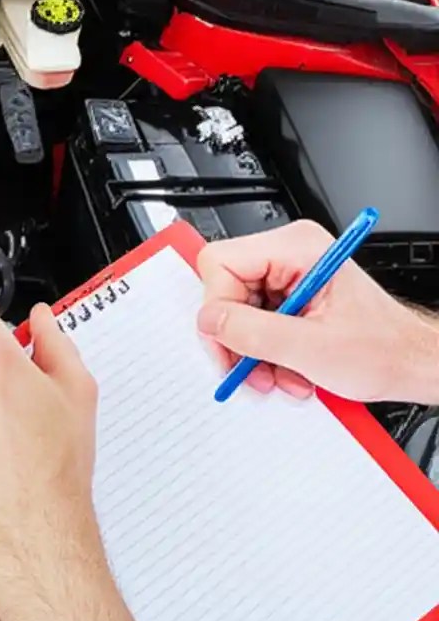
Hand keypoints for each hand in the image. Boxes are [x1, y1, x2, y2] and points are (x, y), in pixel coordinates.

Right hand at [197, 220, 438, 403]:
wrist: (411, 363)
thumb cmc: (385, 350)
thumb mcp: (312, 348)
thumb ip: (253, 332)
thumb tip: (208, 320)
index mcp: (297, 247)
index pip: (221, 263)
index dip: (218, 308)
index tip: (228, 343)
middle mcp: (289, 253)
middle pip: (225, 290)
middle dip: (238, 338)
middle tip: (251, 368)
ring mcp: (287, 273)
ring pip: (236, 311)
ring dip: (252, 352)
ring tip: (278, 373)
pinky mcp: (287, 295)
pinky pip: (252, 321)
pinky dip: (263, 352)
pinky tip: (286, 367)